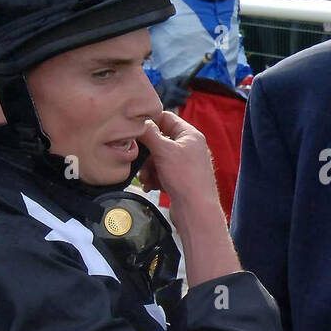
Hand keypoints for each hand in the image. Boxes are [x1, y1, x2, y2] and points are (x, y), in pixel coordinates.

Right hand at [137, 114, 239, 284]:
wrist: (196, 211)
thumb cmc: (185, 178)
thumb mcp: (164, 150)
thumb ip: (149, 133)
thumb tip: (138, 122)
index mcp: (190, 135)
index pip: (166, 118)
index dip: (149, 122)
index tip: (134, 130)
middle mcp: (189, 147)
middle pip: (160, 141)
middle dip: (146, 152)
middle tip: (137, 161)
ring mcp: (185, 165)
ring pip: (158, 159)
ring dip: (148, 168)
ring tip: (146, 179)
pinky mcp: (180, 180)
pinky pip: (161, 173)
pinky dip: (154, 178)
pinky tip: (150, 187)